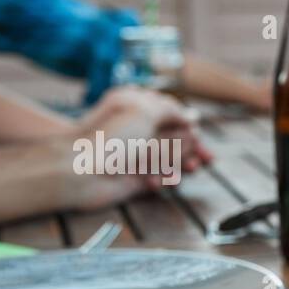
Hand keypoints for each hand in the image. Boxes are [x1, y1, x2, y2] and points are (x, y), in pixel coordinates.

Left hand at [66, 87, 211, 208]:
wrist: (83, 171)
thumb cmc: (110, 138)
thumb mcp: (144, 112)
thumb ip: (171, 110)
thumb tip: (192, 116)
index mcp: (135, 107)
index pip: (170, 112)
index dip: (188, 124)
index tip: (199, 134)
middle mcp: (137, 129)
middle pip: (175, 137)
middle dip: (191, 147)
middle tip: (206, 158)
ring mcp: (136, 154)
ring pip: (170, 159)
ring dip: (179, 164)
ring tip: (190, 169)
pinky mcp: (135, 177)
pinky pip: (158, 178)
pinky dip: (160, 180)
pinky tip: (155, 182)